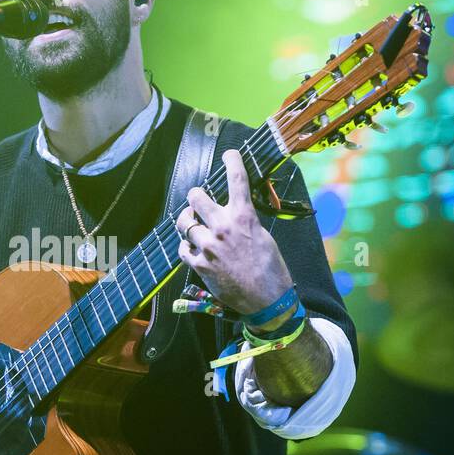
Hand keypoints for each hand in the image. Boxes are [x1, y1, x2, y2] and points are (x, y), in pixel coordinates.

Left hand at [176, 149, 292, 315]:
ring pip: (184, 222)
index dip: (232, 161)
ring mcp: (208, 247)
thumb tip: (237, 213)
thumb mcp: (264, 237)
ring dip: (188, 221)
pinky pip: (182, 248)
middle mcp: (223, 228)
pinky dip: (186, 247)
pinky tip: (193, 248)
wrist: (267, 301)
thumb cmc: (271, 269)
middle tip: (198, 200)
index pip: (237, 180)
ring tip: (192, 224)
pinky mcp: (199, 265)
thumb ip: (246, 221)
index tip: (229, 154)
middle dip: (195, 196)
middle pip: (196, 196)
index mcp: (244, 217)